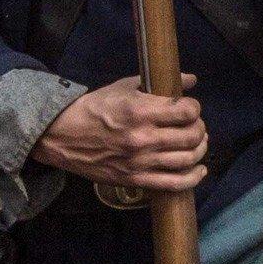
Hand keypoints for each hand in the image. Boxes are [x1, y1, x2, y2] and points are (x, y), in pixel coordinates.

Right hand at [31, 74, 207, 196]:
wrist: (62, 136)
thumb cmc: (94, 108)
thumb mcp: (124, 87)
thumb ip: (158, 84)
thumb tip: (191, 80)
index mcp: (140, 111)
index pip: (187, 111)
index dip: (195, 108)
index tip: (190, 108)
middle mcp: (143, 138)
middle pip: (192, 136)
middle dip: (199, 128)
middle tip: (194, 125)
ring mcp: (140, 162)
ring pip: (187, 159)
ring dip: (199, 150)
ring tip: (197, 144)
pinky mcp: (135, 180)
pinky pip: (174, 184)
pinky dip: (192, 178)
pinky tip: (199, 170)